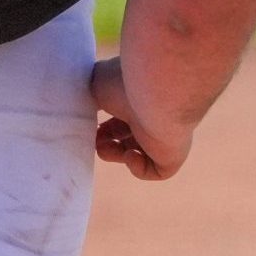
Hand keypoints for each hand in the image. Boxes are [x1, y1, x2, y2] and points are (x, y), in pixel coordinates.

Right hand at [89, 56, 190, 181]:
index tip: (90, 126)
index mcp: (140, 96)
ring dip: (117, 154)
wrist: (155, 93)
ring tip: (107, 149)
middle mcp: (155, 114)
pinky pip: (157, 172)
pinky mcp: (173, 156)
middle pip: (130, 137)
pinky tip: (131, 154)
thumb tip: (82, 112)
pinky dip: (137, 167)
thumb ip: (89, 99)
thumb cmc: (124, 84)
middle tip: (96, 141)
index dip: (104, 126)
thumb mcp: (96, 84)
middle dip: (108, 142)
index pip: (123, 116)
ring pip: (140, 154)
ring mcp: (166, 135)